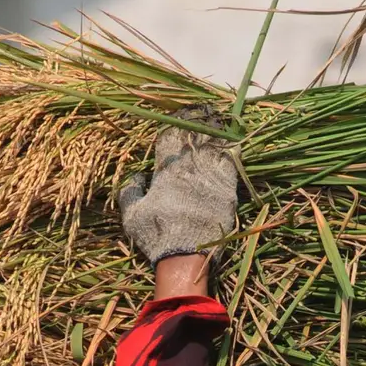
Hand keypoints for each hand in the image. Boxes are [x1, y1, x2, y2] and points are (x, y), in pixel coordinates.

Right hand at [118, 106, 238, 265]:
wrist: (185, 257)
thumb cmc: (156, 237)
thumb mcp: (132, 214)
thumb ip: (130, 191)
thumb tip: (137, 175)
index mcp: (165, 171)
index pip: (169, 140)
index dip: (172, 126)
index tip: (177, 116)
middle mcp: (189, 169)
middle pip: (193, 137)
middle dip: (196, 121)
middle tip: (201, 108)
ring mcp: (210, 178)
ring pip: (213, 145)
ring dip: (215, 129)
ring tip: (218, 115)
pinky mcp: (228, 191)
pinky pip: (231, 162)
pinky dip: (232, 148)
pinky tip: (235, 137)